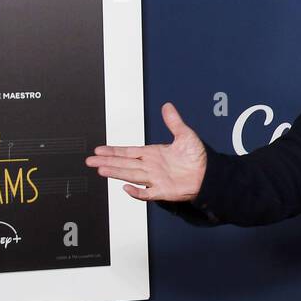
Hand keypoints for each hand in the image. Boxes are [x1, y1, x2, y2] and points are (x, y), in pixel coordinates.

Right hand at [85, 102, 207, 201]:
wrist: (210, 174)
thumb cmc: (198, 157)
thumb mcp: (185, 135)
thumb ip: (174, 122)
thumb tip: (167, 106)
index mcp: (153, 154)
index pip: (128, 152)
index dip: (113, 151)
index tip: (99, 150)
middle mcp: (151, 167)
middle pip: (124, 163)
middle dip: (107, 161)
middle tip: (90, 161)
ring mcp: (155, 179)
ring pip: (131, 175)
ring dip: (116, 172)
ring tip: (101, 170)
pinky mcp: (163, 191)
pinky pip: (147, 193)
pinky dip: (137, 191)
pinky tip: (126, 187)